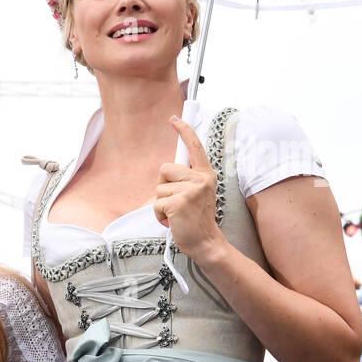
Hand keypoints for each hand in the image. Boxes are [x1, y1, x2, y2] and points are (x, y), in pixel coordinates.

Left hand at [154, 117, 228, 263]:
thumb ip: (186, 180)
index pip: (194, 147)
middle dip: (163, 186)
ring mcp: (191, 190)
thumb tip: (167, 170)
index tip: (174, 119)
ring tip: (177, 214)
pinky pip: (156, 204)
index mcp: (205, 174)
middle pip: (165, 169)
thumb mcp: (196, 194)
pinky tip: (172, 221)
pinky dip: (159, 215)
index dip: (184, 131)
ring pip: (158, 188)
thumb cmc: (196, 219)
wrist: (205, 242)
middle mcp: (200, 179)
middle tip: (176, 202)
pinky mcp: (179, 203)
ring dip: (161, 204)